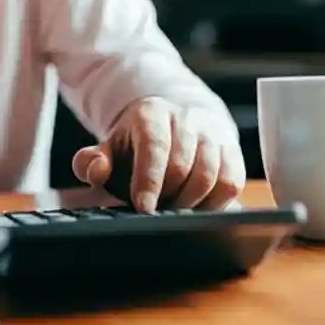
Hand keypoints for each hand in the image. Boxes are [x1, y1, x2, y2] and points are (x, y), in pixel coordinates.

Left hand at [72, 97, 245, 212]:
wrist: (173, 126)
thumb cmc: (137, 146)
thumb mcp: (109, 150)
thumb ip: (91, 162)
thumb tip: (97, 170)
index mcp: (151, 113)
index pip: (154, 146)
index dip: (149, 180)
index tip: (144, 207)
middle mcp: (186, 117)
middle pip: (182, 165)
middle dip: (167, 196)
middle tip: (156, 211)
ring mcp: (213, 133)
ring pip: (210, 175)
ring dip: (191, 203)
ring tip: (174, 210)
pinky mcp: (233, 151)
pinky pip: (231, 183)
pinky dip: (215, 204)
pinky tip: (197, 209)